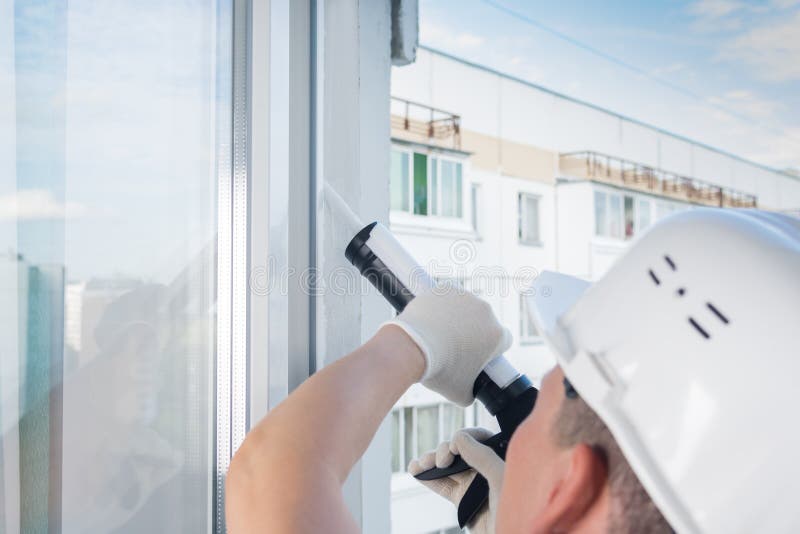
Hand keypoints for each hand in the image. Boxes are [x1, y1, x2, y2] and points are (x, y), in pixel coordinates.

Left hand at [386, 287, 511, 405]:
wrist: (412, 346)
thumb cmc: (438, 371)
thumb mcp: (461, 394)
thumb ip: (473, 391)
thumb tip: (471, 391)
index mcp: (497, 335)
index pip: (503, 341)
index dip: (491, 350)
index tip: (476, 356)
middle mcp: (486, 312)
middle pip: (484, 322)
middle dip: (473, 332)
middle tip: (453, 347)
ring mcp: (465, 297)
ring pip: (465, 307)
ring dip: (457, 317)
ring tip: (438, 333)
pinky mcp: (446, 288)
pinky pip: (447, 296)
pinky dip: (440, 305)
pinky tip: (431, 319)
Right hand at [408, 428, 504, 533]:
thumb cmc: (516, 512)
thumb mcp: (501, 479)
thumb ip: (482, 456)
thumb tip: (460, 438)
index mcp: (502, 460)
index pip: (481, 438)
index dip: (464, 437)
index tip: (454, 447)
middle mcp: (488, 470)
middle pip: (460, 451)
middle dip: (444, 450)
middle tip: (440, 462)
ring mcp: (474, 485)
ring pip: (448, 467)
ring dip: (431, 462)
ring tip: (419, 464)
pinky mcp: (463, 501)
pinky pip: (443, 485)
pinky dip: (428, 478)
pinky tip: (416, 471)